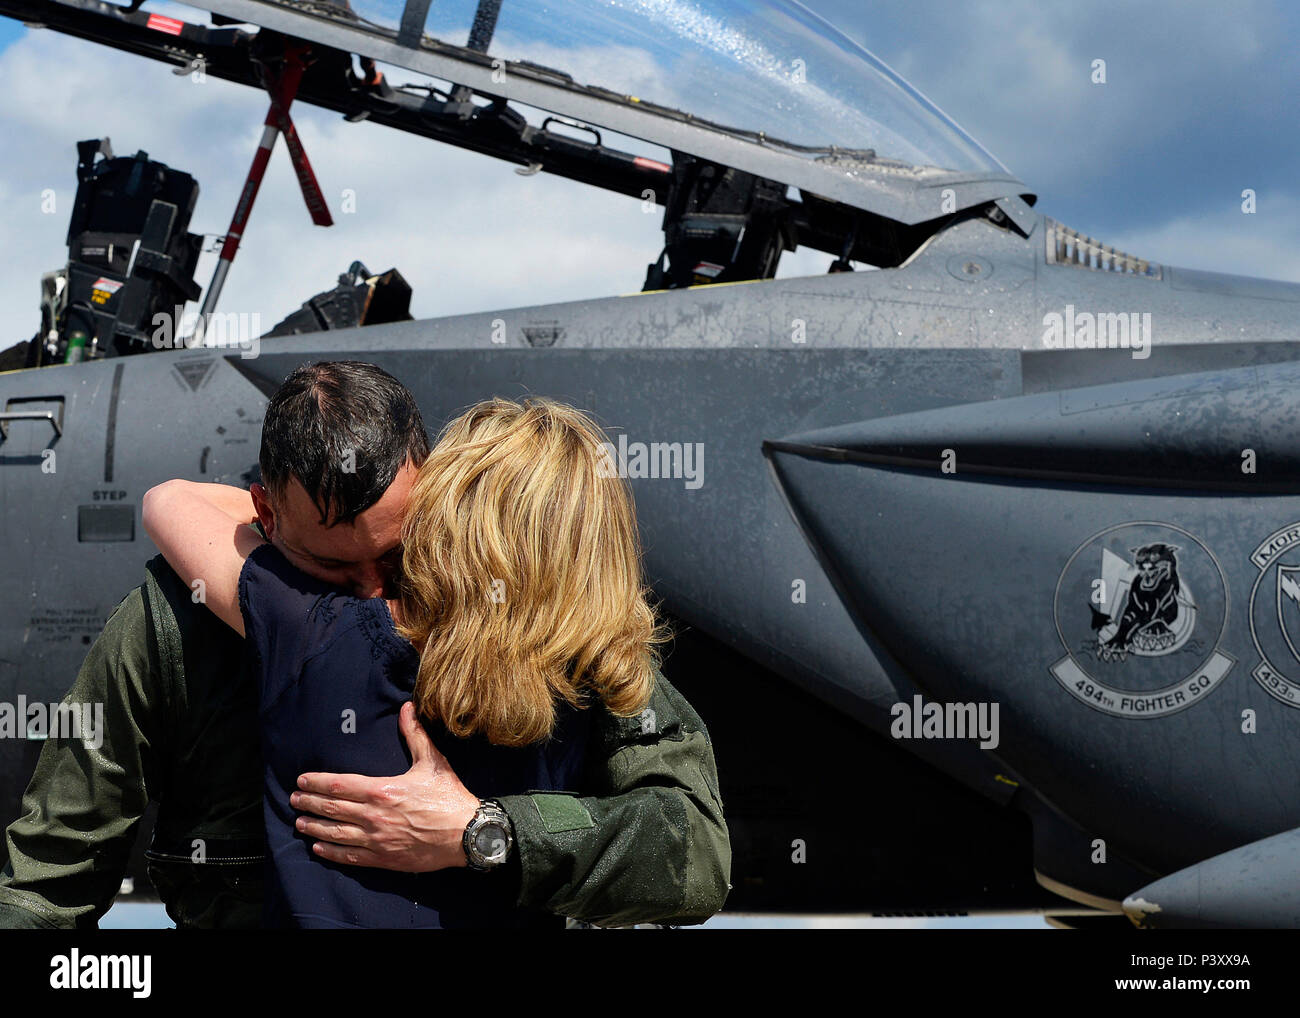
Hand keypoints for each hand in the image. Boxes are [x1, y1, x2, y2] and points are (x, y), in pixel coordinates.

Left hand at [290, 702, 480, 871]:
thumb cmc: (450, 797)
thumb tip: (407, 707)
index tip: (302, 780)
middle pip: (332, 809)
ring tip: (300, 823)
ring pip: (336, 834)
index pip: (340, 785)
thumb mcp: (433, 762)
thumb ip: (415, 735)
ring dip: (314, 828)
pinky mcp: (384, 859)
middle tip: (294, 799)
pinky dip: (331, 852)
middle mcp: (374, 816)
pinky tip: (319, 848)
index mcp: (382, 790)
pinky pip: (350, 856)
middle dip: (309, 803)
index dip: (317, 783)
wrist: (467, 834)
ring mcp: (377, 839)